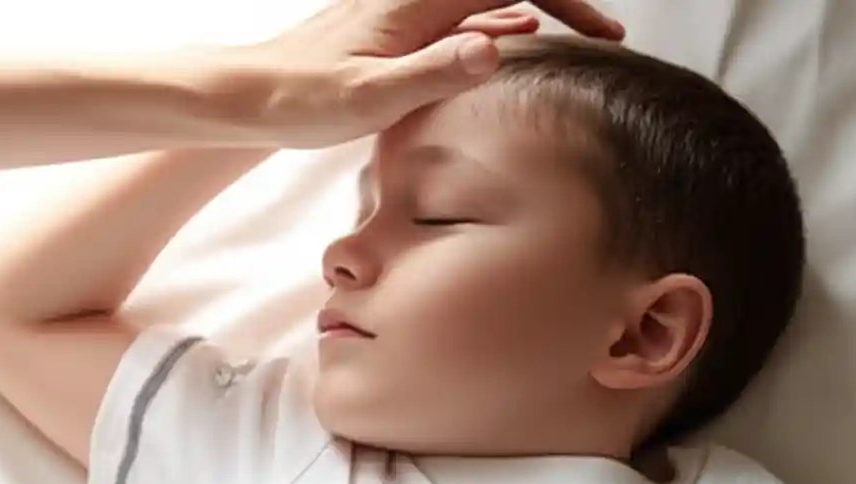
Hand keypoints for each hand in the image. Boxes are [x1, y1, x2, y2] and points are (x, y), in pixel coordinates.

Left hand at [218, 0, 623, 147]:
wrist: (248, 97)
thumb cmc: (301, 100)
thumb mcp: (370, 98)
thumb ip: (434, 71)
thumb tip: (498, 43)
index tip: (603, 34)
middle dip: (562, 0)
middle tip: (607, 36)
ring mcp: (406, 7)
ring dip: (536, 8)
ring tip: (582, 33)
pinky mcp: (396, 25)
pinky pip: (463, 12)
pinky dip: (500, 19)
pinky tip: (516, 36)